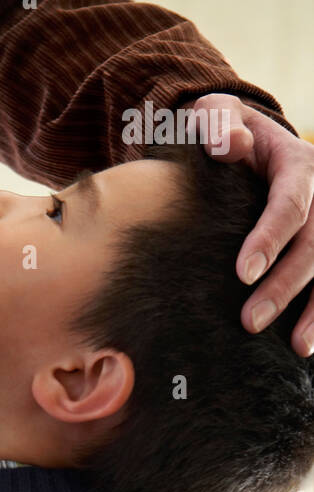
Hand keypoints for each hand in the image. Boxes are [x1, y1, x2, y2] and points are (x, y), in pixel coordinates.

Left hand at [192, 94, 313, 354]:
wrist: (244, 142)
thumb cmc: (224, 133)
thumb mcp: (216, 115)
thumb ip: (218, 124)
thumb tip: (229, 144)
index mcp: (297, 164)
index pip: (289, 203)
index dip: (270, 238)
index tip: (243, 273)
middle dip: (285, 286)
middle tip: (250, 321)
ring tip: (296, 346)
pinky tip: (306, 346)